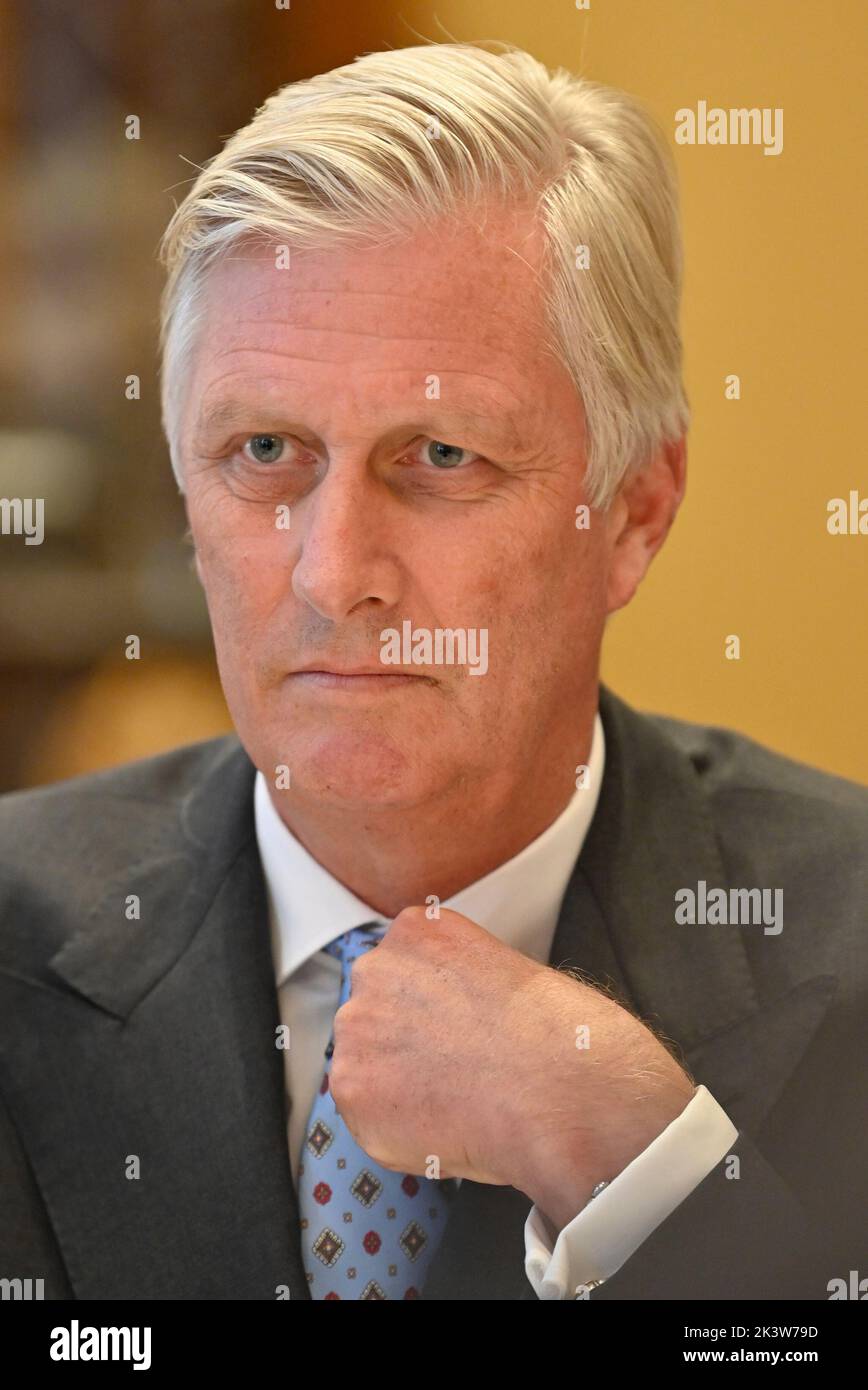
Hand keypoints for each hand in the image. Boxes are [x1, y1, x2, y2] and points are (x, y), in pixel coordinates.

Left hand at [329, 905, 694, 1230]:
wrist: (556, 1084)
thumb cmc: (551, 1032)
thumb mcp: (501, 968)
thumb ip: (452, 982)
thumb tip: (442, 1018)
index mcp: (414, 931)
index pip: (398, 972)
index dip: (425, 1012)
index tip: (450, 1035)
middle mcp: (375, 968)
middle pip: (373, 1014)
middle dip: (402, 1045)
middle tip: (450, 1073)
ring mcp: (357, 1027)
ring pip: (363, 1065)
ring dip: (394, 1086)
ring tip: (453, 1101)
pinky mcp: (352, 1087)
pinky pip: (367, 1117)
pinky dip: (397, 1130)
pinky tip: (443, 1124)